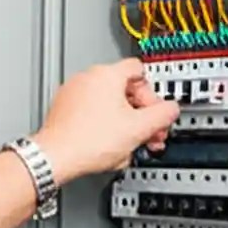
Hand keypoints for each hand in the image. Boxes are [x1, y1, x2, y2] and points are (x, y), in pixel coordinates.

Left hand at [32, 59, 179, 183]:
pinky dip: (104, 128)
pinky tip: (109, 147)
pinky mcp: (64, 110)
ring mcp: (73, 94)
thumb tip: (171, 110)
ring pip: (109, 106)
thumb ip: (162, 114)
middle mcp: (87, 79)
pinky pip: (92, 115)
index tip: (156, 109)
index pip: (139, 70)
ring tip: (128, 144)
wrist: (56, 157)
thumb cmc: (88, 141)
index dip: (152, 92)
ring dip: (124, 124)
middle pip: (125, 90)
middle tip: (148, 132)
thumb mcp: (139, 128)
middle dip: (140, 115)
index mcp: (106, 75)